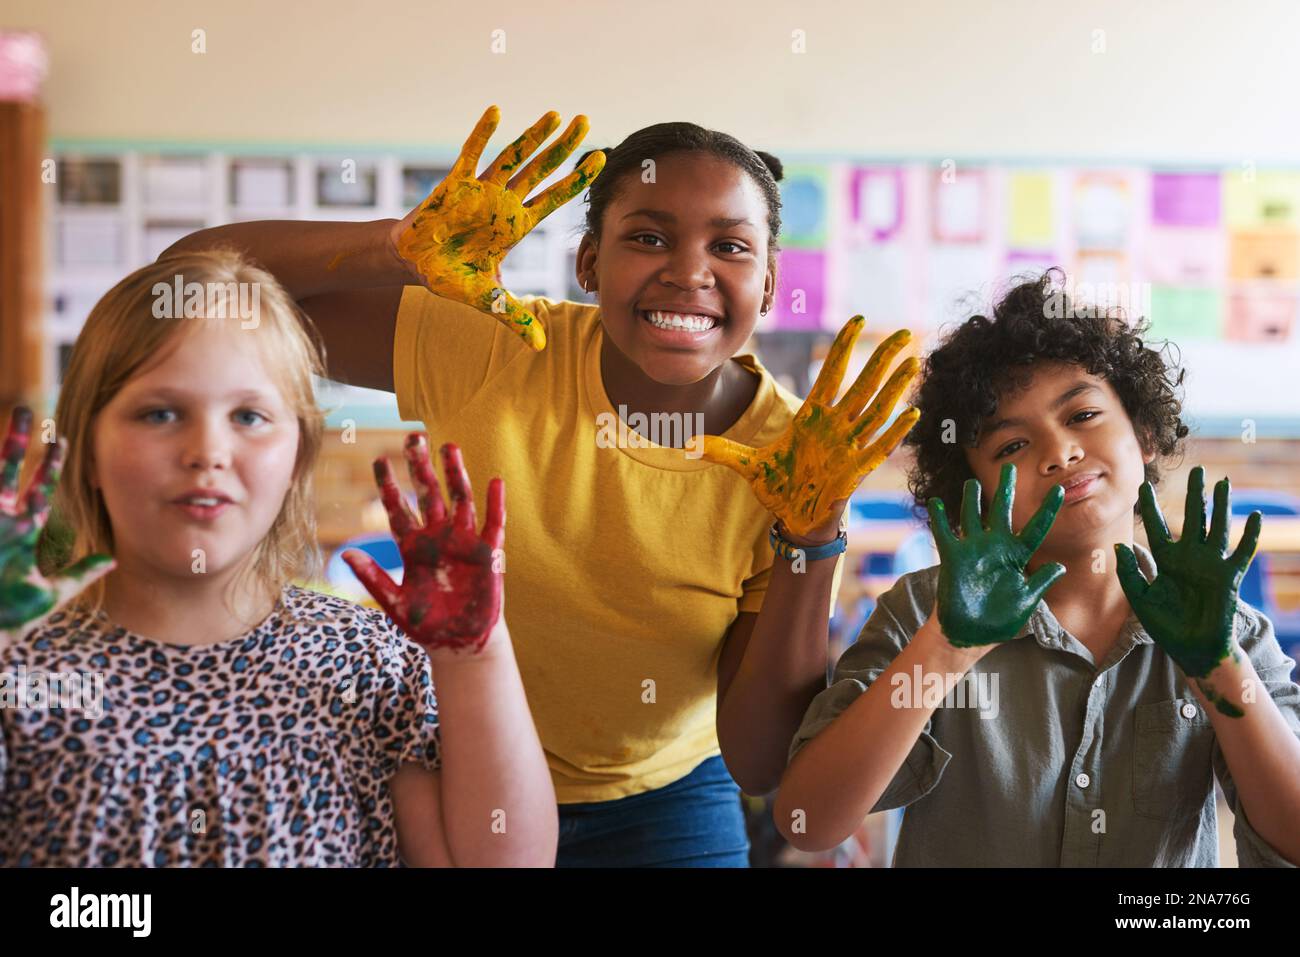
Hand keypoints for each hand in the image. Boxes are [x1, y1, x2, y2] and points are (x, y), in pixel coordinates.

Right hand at [0, 407, 113, 640]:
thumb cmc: (9, 617)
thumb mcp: (51, 593)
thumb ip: (81, 574)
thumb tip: (113, 559)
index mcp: (22, 531)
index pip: (40, 490)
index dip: (51, 465)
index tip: (64, 440)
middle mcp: (1, 520)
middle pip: (10, 470)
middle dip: (18, 441)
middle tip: (28, 410)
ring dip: (1, 445)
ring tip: (12, 414)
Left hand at [344, 435, 503, 654]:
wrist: (459, 643)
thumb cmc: (426, 624)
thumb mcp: (393, 603)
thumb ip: (373, 577)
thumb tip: (346, 554)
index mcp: (413, 547)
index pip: (398, 508)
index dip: (389, 485)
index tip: (379, 460)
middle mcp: (438, 537)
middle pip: (428, 494)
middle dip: (420, 466)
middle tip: (413, 437)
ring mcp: (464, 542)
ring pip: (459, 500)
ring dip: (454, 474)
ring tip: (449, 447)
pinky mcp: (489, 553)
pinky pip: (493, 523)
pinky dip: (495, 503)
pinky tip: (494, 482)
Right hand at [390, 105, 604, 351]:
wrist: (412, 263)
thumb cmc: (449, 276)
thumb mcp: (486, 299)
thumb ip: (514, 317)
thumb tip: (540, 347)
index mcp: (515, 226)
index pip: (554, 199)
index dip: (577, 181)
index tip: (601, 159)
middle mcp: (503, 203)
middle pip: (540, 171)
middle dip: (564, 148)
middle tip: (587, 122)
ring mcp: (480, 190)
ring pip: (512, 157)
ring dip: (532, 136)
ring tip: (556, 114)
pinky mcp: (453, 183)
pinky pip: (470, 154)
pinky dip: (482, 133)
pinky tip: (497, 111)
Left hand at [698, 316, 919, 538]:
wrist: (794, 520)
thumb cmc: (779, 488)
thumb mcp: (748, 466)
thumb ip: (723, 450)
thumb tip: (688, 443)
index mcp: (811, 418)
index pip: (830, 375)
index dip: (843, 348)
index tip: (855, 319)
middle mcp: (835, 427)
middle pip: (862, 385)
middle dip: (880, 359)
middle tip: (900, 331)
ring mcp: (849, 446)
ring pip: (876, 410)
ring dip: (895, 388)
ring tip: (913, 361)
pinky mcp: (857, 470)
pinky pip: (880, 446)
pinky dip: (895, 431)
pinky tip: (912, 412)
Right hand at [927, 463, 1064, 647]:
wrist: (969, 634)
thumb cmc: (1000, 621)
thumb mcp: (1027, 602)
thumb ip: (1041, 583)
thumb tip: (1061, 566)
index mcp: (1018, 556)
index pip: (1036, 528)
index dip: (1047, 510)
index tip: (1060, 491)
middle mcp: (996, 547)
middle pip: (1002, 512)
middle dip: (1006, 490)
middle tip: (1010, 468)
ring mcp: (973, 550)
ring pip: (972, 517)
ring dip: (971, 500)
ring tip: (972, 483)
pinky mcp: (953, 558)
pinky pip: (944, 534)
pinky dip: (939, 519)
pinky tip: (936, 502)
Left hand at [1115, 467, 1259, 685]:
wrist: (1191, 649)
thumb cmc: (1164, 626)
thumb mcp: (1140, 598)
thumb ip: (1129, 572)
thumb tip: (1120, 543)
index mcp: (1165, 561)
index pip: (1157, 527)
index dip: (1152, 507)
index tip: (1145, 485)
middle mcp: (1189, 557)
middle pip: (1192, 518)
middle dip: (1194, 494)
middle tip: (1196, 469)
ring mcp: (1210, 565)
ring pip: (1217, 527)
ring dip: (1222, 505)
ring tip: (1223, 482)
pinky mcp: (1229, 577)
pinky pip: (1242, 553)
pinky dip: (1249, 536)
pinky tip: (1254, 517)